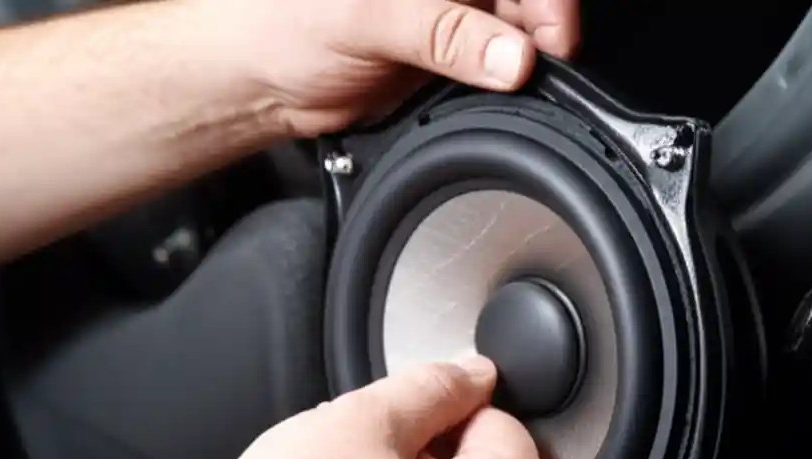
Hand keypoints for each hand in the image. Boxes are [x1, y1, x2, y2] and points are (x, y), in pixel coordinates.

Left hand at [192, 0, 580, 136]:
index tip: (553, 35)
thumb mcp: (368, 20)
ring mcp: (448, 13)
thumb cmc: (282, 26)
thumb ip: (444, 35)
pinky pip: (493, 63)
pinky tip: (500, 92)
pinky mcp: (445, 53)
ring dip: (525, 57)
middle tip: (539, 66)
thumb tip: (511, 57)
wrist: (257, 82)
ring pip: (515, 28)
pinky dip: (506, 80)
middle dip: (541, 27)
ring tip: (516, 84)